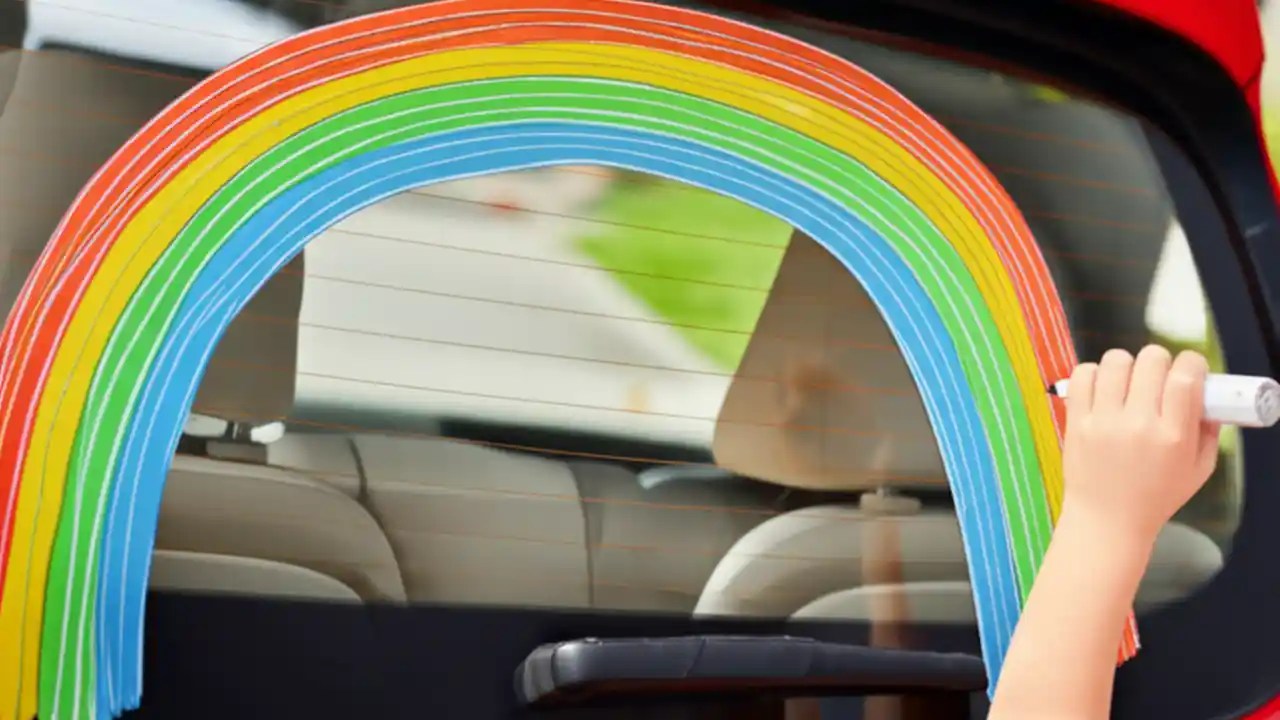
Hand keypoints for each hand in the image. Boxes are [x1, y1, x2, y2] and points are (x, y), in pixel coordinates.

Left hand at [1059, 345, 1220, 548]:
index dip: (1191, 362)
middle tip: (1157, 378)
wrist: (1107, 521)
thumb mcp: (1198, 470)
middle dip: (1160, 362)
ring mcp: (1104, 422)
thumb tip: (1210, 397)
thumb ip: (1208, 432)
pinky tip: (1102, 387)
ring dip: (1126, 365)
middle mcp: (1138, 425)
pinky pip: (1082, 375)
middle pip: (1151, 359)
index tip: (1189, 369)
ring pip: (1115, 361)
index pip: (1184, 376)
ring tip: (1127, 382)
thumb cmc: (1155, 497)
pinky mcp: (1077, 422)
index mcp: (1172, 436)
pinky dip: (1093, 372)